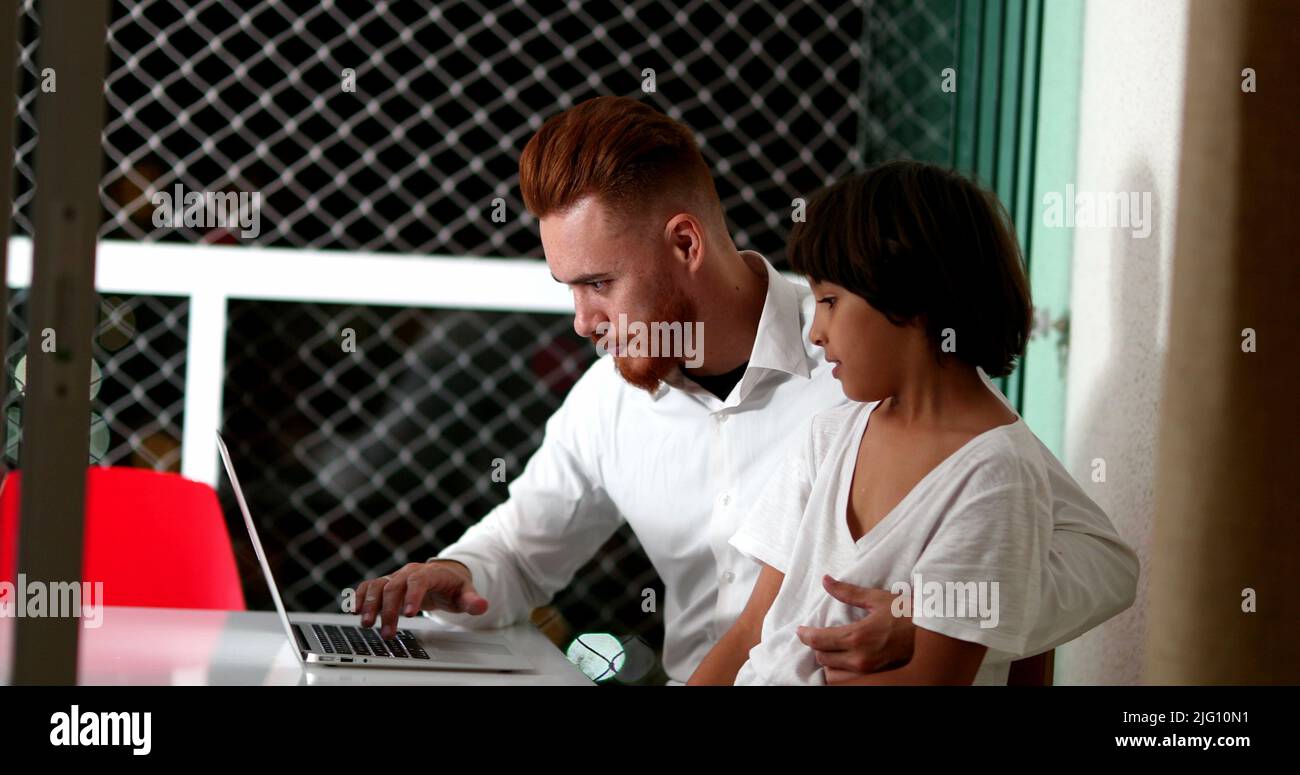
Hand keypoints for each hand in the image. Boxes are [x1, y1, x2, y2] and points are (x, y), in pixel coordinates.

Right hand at [354, 560, 488, 638]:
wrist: (443, 576)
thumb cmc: (453, 586)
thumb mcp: (466, 593)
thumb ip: (472, 600)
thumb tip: (482, 605)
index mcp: (430, 573)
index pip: (419, 581)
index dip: (413, 596)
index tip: (409, 614)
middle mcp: (410, 572)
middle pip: (395, 586)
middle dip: (389, 610)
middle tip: (387, 632)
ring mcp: (396, 577)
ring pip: (378, 585)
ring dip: (369, 604)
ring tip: (366, 624)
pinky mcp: (386, 584)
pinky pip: (369, 586)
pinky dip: (360, 596)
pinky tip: (354, 611)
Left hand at [796, 575, 914, 679]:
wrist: (933, 631)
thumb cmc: (905, 612)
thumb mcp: (876, 598)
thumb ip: (847, 592)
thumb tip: (826, 581)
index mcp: (858, 636)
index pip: (819, 641)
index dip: (805, 635)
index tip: (800, 630)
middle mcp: (860, 658)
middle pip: (823, 659)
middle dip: (817, 647)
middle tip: (818, 636)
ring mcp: (869, 671)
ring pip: (833, 675)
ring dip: (828, 663)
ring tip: (831, 650)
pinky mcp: (877, 677)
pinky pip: (848, 681)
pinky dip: (840, 672)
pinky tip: (843, 661)